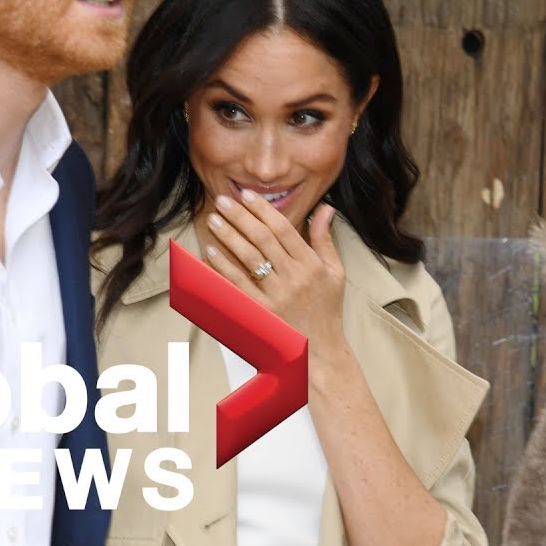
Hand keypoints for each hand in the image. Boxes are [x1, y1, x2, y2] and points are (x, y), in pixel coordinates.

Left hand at [201, 191, 347, 354]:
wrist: (319, 350)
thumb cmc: (326, 309)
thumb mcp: (335, 272)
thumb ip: (324, 239)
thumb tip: (325, 209)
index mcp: (311, 265)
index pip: (284, 229)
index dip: (264, 210)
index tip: (247, 195)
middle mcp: (294, 278)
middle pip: (263, 239)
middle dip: (240, 217)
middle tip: (223, 200)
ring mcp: (276, 296)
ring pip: (248, 258)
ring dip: (228, 236)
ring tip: (213, 219)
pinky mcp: (260, 312)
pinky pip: (237, 284)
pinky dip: (222, 267)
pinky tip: (210, 251)